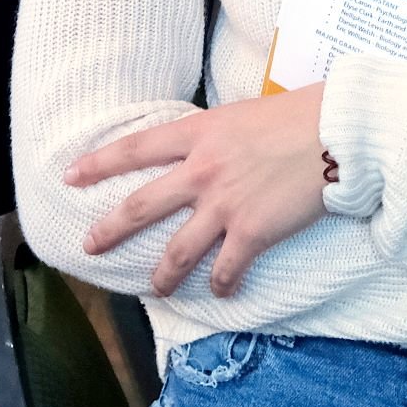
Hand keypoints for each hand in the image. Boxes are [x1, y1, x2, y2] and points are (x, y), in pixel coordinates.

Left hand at [65, 85, 333, 297]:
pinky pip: (227, 268)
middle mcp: (201, 171)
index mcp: (197, 135)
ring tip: (156, 288)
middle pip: (142, 206)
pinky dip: (222, 283)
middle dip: (110, 229)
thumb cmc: (297, 116)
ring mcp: (224, 205)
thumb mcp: (241, 114)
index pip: (135, 149)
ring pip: (178, 250)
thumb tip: (206, 148)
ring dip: (163, 274)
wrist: (335, 133)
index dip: (99, 163)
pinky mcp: (252, 232)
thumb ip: (215, 135)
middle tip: (88, 245)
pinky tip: (221, 291)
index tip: (71, 175)